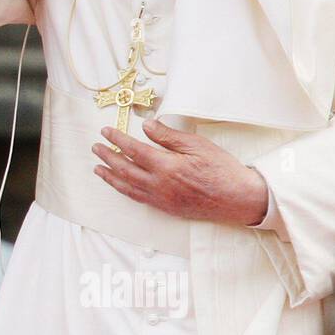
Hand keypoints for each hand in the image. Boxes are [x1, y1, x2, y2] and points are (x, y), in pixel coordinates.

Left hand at [92, 119, 269, 225]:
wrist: (239, 199)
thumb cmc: (222, 169)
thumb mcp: (197, 145)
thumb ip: (168, 136)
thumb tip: (147, 126)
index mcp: (166, 167)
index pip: (133, 150)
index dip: (117, 140)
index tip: (106, 131)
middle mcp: (159, 185)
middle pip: (124, 169)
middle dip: (107, 157)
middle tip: (96, 147)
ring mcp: (161, 199)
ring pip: (127, 187)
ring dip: (110, 176)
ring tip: (98, 168)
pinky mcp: (166, 208)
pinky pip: (138, 198)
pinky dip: (124, 190)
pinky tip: (120, 185)